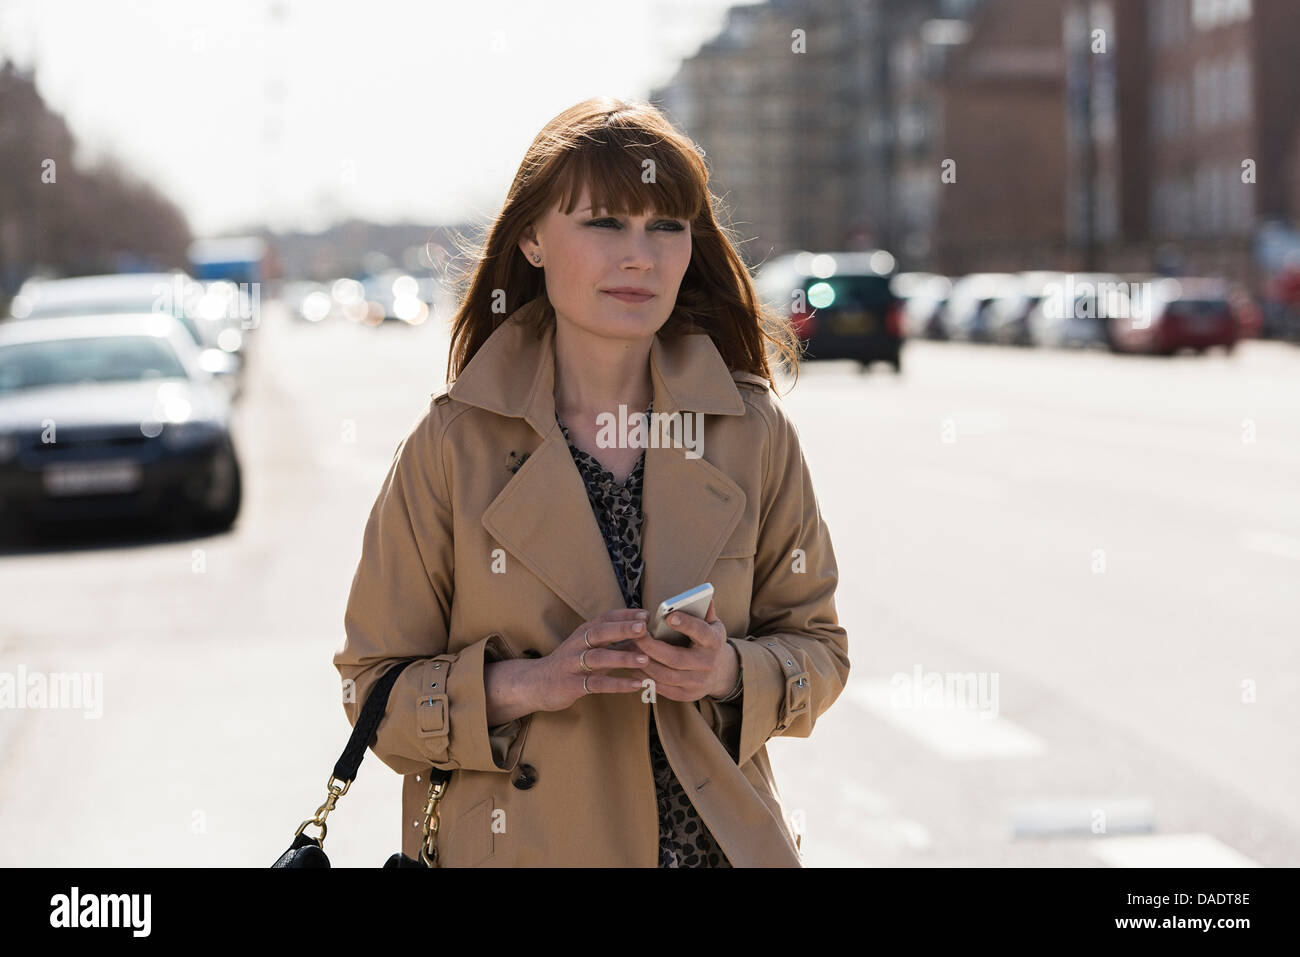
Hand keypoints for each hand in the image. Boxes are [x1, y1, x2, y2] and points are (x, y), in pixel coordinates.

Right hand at [533, 608, 652, 712]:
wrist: (538, 683)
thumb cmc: (572, 663)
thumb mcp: (591, 648)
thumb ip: (615, 642)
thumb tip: (646, 635)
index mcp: (584, 632)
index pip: (606, 618)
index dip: (626, 615)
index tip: (647, 614)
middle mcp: (577, 644)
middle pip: (600, 632)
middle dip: (622, 629)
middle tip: (644, 628)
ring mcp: (573, 664)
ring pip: (598, 657)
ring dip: (622, 657)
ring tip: (645, 659)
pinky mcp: (571, 684)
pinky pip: (596, 684)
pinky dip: (617, 684)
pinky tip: (635, 685)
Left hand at [632, 599, 738, 702]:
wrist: (721, 672)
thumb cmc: (710, 641)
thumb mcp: (713, 624)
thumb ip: (704, 610)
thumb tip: (702, 594)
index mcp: (714, 642)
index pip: (701, 632)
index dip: (686, 624)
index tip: (669, 616)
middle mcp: (707, 664)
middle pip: (675, 658)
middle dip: (652, 647)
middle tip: (635, 635)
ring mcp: (697, 682)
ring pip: (664, 675)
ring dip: (644, 662)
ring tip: (631, 649)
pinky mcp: (686, 695)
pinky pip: (661, 688)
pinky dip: (645, 677)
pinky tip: (634, 665)